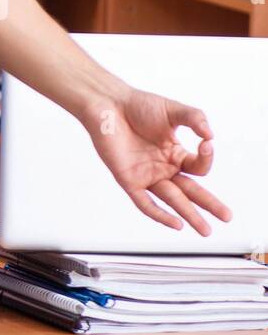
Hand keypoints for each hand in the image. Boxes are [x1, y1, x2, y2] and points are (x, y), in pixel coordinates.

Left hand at [81, 88, 231, 235]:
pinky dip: (160, 214)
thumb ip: (196, 118)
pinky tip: (176, 224)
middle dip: (209, 205)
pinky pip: (145, 202)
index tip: (207, 144)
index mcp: (175, 154)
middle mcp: (163, 167)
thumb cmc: (138, 105)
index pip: (198, 167)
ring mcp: (146, 175)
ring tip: (206, 231)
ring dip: (190, 215)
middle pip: (191, 191)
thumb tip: (211, 136)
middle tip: (227, 217)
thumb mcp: (173, 110)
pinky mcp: (128, 179)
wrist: (107, 103)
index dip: (206, 158)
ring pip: (172, 200)